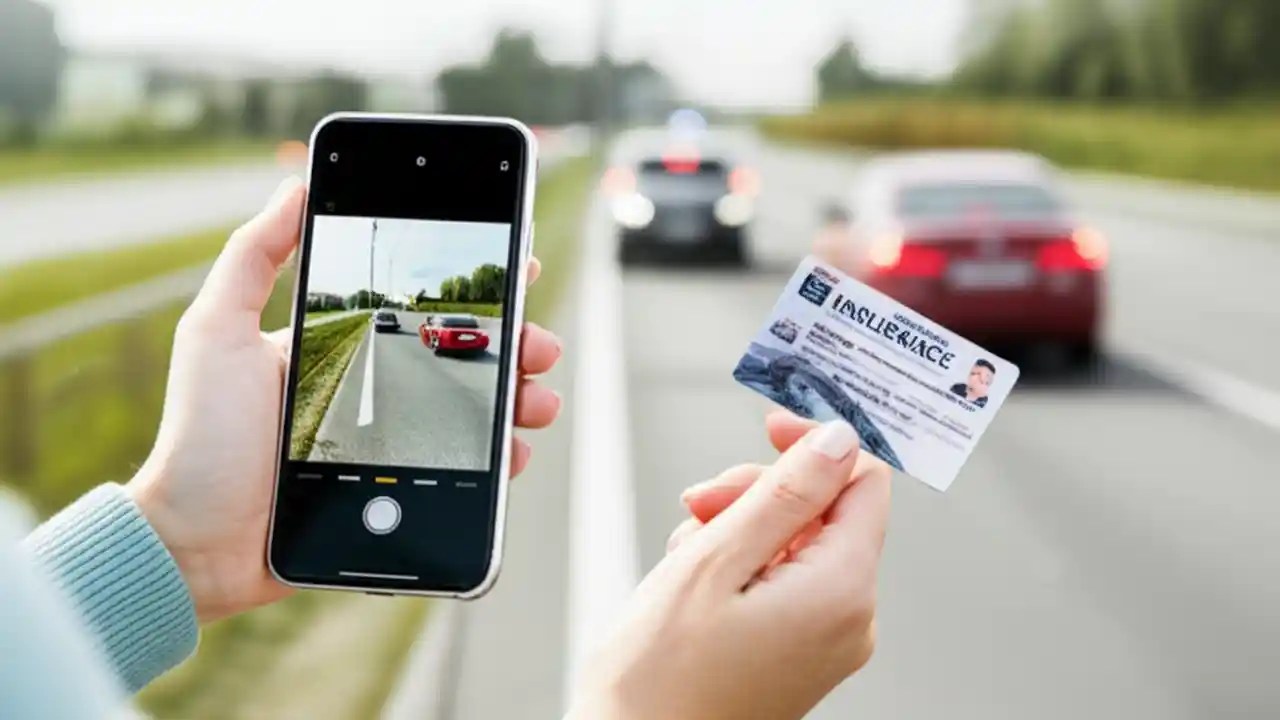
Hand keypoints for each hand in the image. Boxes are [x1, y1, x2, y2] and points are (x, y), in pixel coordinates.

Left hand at [125, 178, 563, 621]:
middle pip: (463, 363)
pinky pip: (466, 481)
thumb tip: (296, 184)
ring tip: (537, 401)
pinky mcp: (400, 501)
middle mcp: (375, 397)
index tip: (519, 267)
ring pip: (477, 418)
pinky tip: (513, 453)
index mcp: (340, 351)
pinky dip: (500, 465)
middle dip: (515, 347)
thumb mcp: (216, 331)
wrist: (196, 542)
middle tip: (539, 344)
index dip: (473, 291)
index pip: (420, 312)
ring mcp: (392, 450)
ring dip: (520, 402)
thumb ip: (254, 257)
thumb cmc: (201, 436)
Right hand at [566, 412, 890, 719]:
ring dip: (740, 528)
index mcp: (841, 592)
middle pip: (827, 510)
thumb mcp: (714, 561)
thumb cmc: (659, 681)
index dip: (815, 444)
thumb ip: (786, 493)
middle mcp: (849, 619)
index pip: (864, 481)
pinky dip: (740, 565)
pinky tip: (695, 580)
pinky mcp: (799, 653)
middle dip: (761, 493)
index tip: (765, 429)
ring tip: (686, 555)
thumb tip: (837, 440)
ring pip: (798, 542)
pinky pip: (785, 581)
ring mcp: (826, 641)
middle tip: (699, 505)